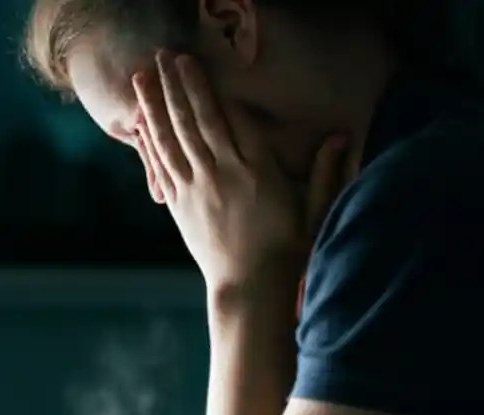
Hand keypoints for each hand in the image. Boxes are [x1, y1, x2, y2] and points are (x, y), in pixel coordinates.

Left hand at [131, 51, 349, 290]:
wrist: (249, 288)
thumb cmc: (287, 250)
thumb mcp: (314, 211)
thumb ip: (325, 172)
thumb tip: (341, 136)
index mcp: (258, 170)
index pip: (233, 119)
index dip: (214, 88)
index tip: (199, 62)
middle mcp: (224, 174)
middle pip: (199, 119)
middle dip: (181, 84)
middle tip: (166, 56)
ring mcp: (198, 188)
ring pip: (174, 137)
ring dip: (157, 104)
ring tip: (144, 77)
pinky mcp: (180, 204)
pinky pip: (162, 165)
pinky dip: (150, 140)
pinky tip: (142, 120)